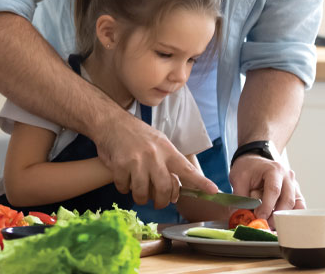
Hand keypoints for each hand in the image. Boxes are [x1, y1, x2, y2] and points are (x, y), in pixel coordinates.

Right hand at [95, 111, 216, 206]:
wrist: (111, 122)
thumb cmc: (136, 134)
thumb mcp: (158, 142)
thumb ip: (168, 162)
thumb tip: (177, 188)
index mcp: (166, 150)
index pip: (186, 169)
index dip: (200, 182)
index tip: (213, 191)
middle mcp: (154, 155)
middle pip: (164, 189)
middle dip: (161, 201)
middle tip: (159, 203)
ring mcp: (136, 161)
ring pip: (143, 193)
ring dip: (141, 198)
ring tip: (139, 194)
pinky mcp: (120, 165)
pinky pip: (124, 188)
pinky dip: (124, 188)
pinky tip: (124, 181)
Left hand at [229, 154, 304, 219]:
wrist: (254, 161)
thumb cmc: (247, 168)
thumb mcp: (238, 178)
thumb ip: (240, 196)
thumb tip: (238, 215)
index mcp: (274, 170)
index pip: (274, 190)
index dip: (267, 206)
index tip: (259, 217)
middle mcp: (287, 177)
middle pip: (287, 199)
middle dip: (276, 215)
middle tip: (265, 224)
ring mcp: (293, 185)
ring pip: (295, 205)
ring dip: (283, 217)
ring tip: (270, 225)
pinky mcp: (295, 193)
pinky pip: (298, 207)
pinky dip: (290, 216)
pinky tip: (281, 222)